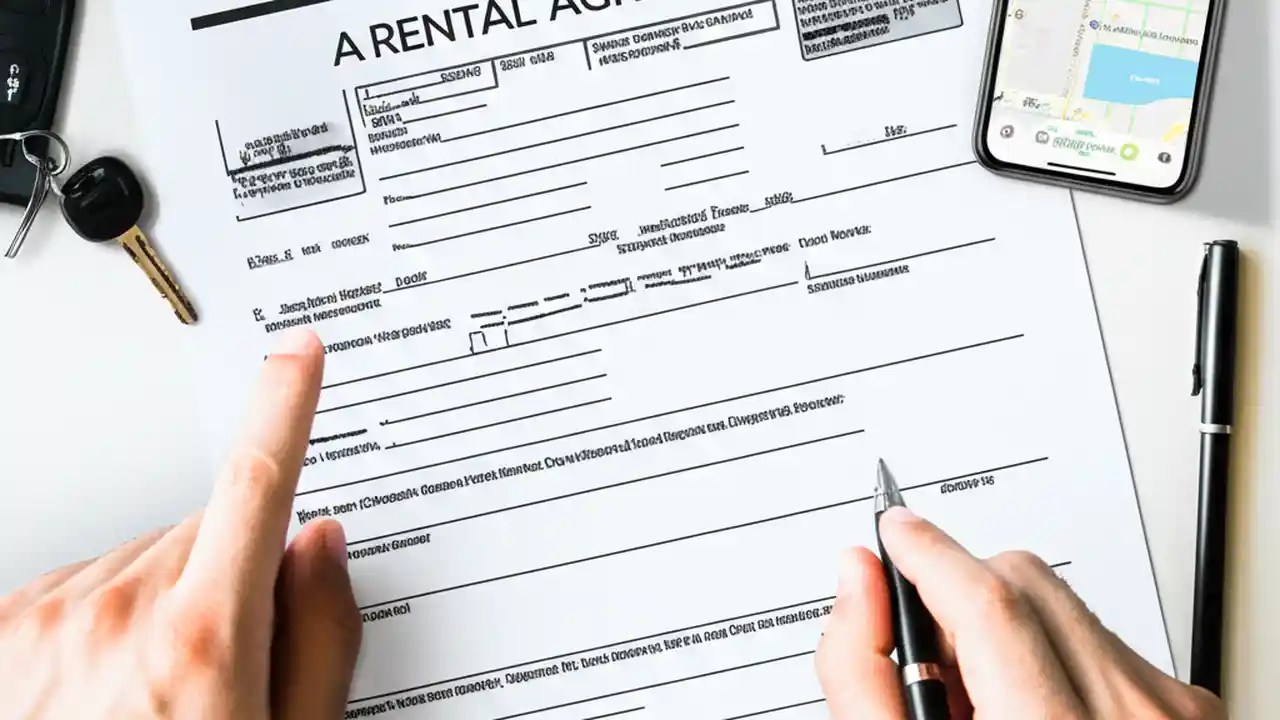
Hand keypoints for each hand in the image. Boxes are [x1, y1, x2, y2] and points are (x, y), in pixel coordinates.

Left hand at [0, 329, 360, 718]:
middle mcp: (117, 613)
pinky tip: (110, 689)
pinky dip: (106, 615)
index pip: (259, 483)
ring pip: (143, 559)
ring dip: (165, 597)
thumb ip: (321, 637)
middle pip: (206, 534)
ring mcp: (48, 620)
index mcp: (203, 638)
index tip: (298, 355)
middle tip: (232, 661)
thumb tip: (318, 547)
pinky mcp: (5, 626)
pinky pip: (83, 584)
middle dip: (232, 571)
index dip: (284, 405)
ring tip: (161, 691)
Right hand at [817, 507, 1226, 718]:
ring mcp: (1176, 716)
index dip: (924, 553)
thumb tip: (857, 581)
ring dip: (1004, 627)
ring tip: (984, 703)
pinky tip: (1031, 712)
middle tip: (928, 660)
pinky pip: (1104, 638)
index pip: (987, 603)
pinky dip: (1051, 652)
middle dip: (957, 595)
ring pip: (1064, 603)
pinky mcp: (1193, 711)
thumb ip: (865, 677)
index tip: (892, 532)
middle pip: (1023, 583)